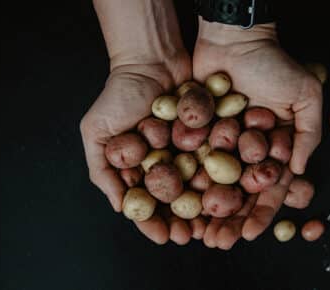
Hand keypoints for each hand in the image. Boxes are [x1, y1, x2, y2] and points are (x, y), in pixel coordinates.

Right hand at [84, 0, 207, 244]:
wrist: (151, 58)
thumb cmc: (119, 93)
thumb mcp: (96, 131)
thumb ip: (101, 170)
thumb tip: (121, 207)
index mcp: (137, 168)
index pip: (145, 203)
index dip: (153, 222)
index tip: (163, 237)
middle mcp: (164, 163)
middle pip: (175, 201)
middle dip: (183, 221)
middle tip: (193, 237)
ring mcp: (188, 150)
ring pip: (199, 186)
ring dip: (207, 207)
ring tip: (215, 224)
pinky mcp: (210, 135)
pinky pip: (218, 161)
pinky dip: (225, 178)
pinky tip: (233, 194)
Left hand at [192, 19, 322, 248]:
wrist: (234, 36)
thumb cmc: (274, 63)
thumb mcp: (305, 95)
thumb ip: (309, 134)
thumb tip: (299, 173)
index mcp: (274, 148)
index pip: (268, 188)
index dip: (261, 213)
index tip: (249, 233)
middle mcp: (246, 152)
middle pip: (237, 195)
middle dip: (229, 220)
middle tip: (218, 241)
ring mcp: (220, 144)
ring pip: (211, 186)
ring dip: (204, 211)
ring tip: (196, 232)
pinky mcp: (195, 134)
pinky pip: (189, 163)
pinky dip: (183, 185)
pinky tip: (175, 203)